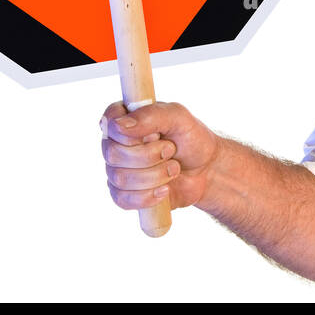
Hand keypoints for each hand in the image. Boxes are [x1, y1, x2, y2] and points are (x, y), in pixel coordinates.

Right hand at [100, 101, 219, 212]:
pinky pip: (123, 199)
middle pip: (114, 153)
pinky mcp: (123, 194)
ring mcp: (117, 169)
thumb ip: (151, 115)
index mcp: (126, 117)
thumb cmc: (191, 139)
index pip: (109, 120)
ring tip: (173, 168)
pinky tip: (164, 189)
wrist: (206, 171)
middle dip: (150, 156)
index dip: (129, 132)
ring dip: (155, 176)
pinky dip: (149, 196)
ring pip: (121, 178)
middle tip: (171, 150)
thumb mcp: (179, 118)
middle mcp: (116, 143)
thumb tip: (118, 125)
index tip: (154, 134)